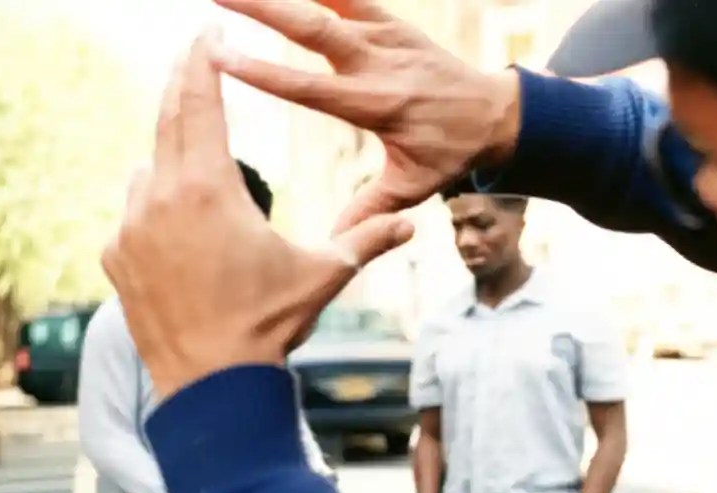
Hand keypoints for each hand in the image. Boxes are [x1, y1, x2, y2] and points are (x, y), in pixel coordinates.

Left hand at [102, 30, 414, 397]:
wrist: (210, 383)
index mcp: (209, 190)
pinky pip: (133, 209)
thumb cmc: (267, 324)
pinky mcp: (117, 254)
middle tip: (193, 55)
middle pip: (166, 120)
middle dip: (182, 84)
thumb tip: (410, 225)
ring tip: (193, 148)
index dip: (203, 65)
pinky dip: (154, 200)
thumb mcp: (324, 276)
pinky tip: (177, 217)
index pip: (200, 106)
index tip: (206, 36)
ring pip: (147, 165)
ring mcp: (131, 226)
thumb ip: (366, 240)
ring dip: (170, 150)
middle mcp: (160, 197)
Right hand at [208, 0, 520, 231]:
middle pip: (313, 29)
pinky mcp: (391, 20)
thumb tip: (332, 243)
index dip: (266, 73)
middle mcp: (380, 63)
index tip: (220, 58)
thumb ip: (370, 210)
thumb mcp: (414, 187)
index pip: (311, 88)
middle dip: (262, 8)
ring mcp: (386, 36)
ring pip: (327, 1)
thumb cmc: (449, 155)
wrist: (496, 115)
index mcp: (377, 104)